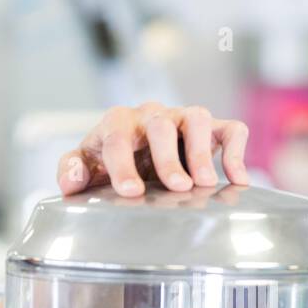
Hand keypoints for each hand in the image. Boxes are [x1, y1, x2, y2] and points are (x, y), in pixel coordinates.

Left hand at [57, 103, 249, 196]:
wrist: (131, 159)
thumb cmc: (105, 164)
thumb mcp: (83, 169)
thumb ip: (70, 171)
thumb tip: (73, 179)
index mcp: (117, 123)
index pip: (118, 139)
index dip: (123, 165)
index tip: (131, 192)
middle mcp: (151, 115)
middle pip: (160, 125)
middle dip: (168, 157)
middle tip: (177, 187)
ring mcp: (181, 119)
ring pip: (197, 119)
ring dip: (201, 150)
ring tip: (203, 184)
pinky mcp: (209, 129)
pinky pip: (230, 129)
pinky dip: (236, 150)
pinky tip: (237, 179)